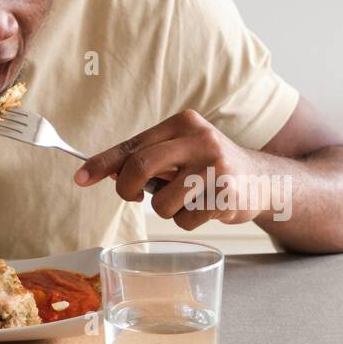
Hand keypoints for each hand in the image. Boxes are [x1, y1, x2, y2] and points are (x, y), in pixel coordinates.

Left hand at [74, 109, 276, 230]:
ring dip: (167, 210)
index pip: (132, 145)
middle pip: (139, 167)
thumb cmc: (210, 166)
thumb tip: (105, 171)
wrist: (262, 181)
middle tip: (130, 196)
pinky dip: (189, 220)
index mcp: (183, 123)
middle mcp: (199, 139)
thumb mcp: (181, 150)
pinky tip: (207, 207)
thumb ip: (148, 158)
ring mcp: (214, 166)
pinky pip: (185, 219)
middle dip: (127, 189)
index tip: (80, 178)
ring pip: (160, 202)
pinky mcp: (226, 193)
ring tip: (188, 199)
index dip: (102, 163)